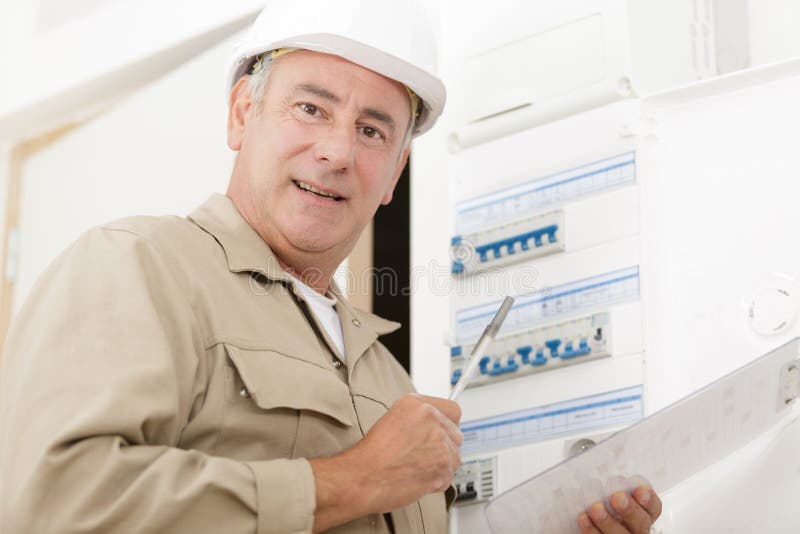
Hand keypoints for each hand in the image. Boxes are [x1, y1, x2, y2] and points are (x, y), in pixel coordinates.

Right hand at [309, 394, 461, 530]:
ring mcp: (440, 443)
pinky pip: (448, 476)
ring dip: (441, 464)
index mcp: (417, 404)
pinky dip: (436, 481)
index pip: (452, 410)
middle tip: (423, 454)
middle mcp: (431, 419)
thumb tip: (436, 426)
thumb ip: (419, 418)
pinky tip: (416, 477)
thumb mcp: (392, 419)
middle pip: (456, 434)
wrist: (362, 477)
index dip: (447, 424)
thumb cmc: (370, 454)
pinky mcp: (443, 467)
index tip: (443, 432)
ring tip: (416, 467)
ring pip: (455, 456)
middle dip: (444, 446)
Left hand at [577, 485, 661, 533]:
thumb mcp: (611, 493)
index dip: (649, 500)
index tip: (640, 489)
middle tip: (617, 497)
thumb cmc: (602, 504)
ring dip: (607, 521)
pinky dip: (591, 530)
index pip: (654, 508)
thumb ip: (615, 488)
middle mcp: (636, 529)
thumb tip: (612, 480)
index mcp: (642, 514)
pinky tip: (583, 518)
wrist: (590, 518)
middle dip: (629, 510)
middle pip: (640, 523)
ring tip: (595, 508)